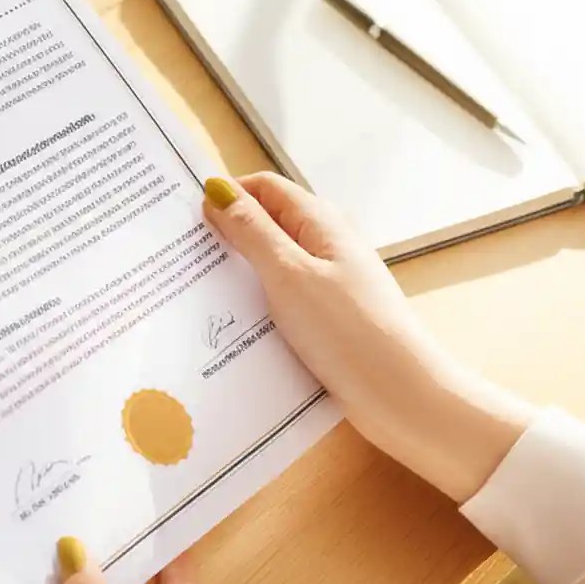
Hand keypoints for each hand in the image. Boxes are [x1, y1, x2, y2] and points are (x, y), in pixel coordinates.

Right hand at [201, 173, 534, 502]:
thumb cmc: (348, 331)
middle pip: (268, 223)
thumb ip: (252, 231)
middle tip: (183, 257)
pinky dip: (257, 302)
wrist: (401, 395)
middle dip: (227, 234)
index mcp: (322, 222)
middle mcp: (328, 245)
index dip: (227, 194)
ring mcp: (329, 282)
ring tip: (200, 292)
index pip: (265, 188)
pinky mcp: (328, 317)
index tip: (184, 217)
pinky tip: (235, 324)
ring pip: (273, 263)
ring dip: (240, 272)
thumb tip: (218, 190)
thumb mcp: (289, 274)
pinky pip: (283, 297)